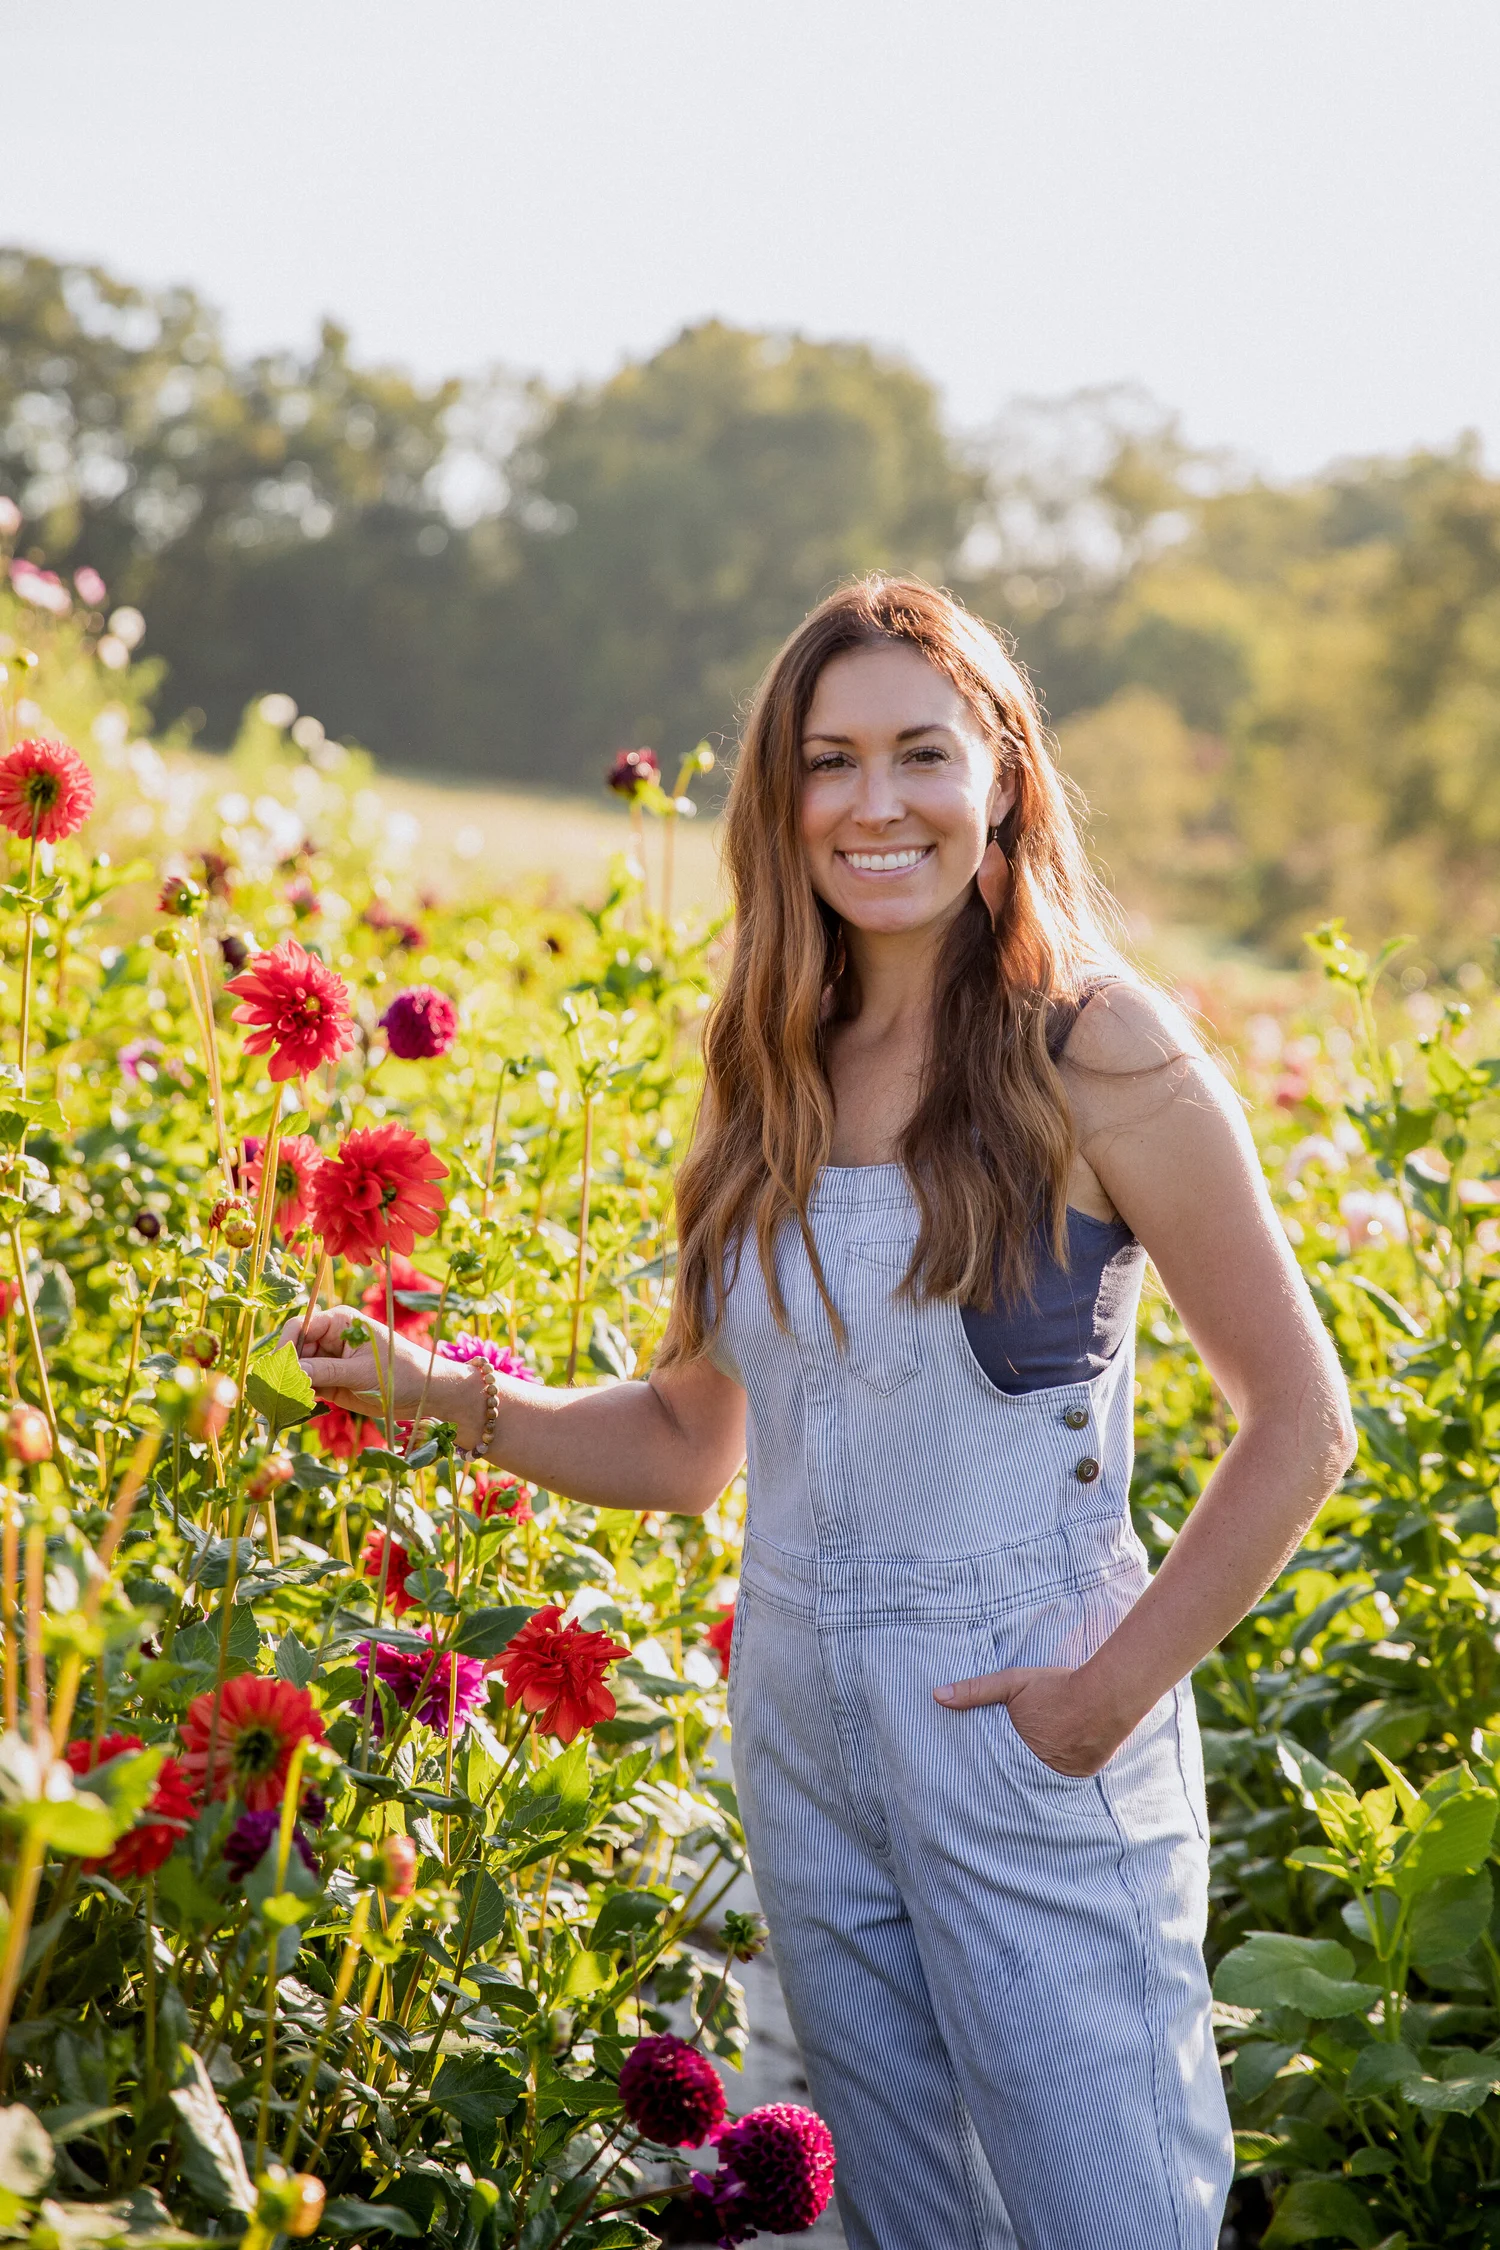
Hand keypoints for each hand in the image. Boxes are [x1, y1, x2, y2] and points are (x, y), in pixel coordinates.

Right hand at [280, 1304, 480, 1444]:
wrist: (424, 1394)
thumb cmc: (401, 1373)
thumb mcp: (362, 1373)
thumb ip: (326, 1371)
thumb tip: (291, 1372)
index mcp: (340, 1321)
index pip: (300, 1326)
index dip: (285, 1345)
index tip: (276, 1368)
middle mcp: (330, 1337)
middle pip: (294, 1350)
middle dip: (284, 1370)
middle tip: (274, 1393)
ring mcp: (329, 1361)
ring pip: (298, 1371)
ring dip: (289, 1386)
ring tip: (281, 1404)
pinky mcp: (331, 1383)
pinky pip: (307, 1387)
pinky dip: (299, 1397)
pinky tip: (295, 1409)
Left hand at [933, 1663, 1116, 1777]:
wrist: (1105, 1698)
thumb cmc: (1056, 1688)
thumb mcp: (1012, 1682)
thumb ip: (975, 1690)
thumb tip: (937, 1696)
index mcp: (1011, 1747)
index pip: (988, 1765)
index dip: (981, 1768)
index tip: (967, 1778)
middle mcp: (1032, 1767)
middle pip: (1010, 1777)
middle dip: (1002, 1778)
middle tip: (989, 1787)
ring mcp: (1056, 1775)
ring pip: (1034, 1782)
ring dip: (1027, 1779)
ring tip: (1016, 1788)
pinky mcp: (1078, 1777)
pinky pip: (1058, 1782)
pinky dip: (1052, 1777)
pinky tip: (1048, 1773)